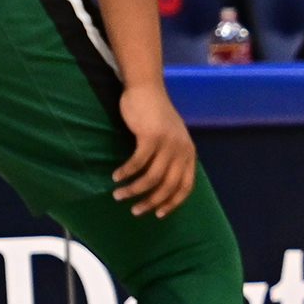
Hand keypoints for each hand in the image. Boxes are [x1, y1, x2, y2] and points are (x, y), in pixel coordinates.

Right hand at [113, 84, 196, 216]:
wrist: (146, 90)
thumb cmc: (154, 117)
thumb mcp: (170, 139)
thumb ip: (169, 158)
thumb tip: (159, 185)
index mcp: (188, 153)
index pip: (186, 186)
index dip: (172, 202)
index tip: (158, 214)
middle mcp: (182, 150)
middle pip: (168, 185)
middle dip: (151, 201)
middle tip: (135, 210)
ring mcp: (168, 143)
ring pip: (151, 177)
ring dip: (133, 189)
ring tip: (118, 194)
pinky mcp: (151, 136)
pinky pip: (137, 162)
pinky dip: (126, 172)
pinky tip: (116, 176)